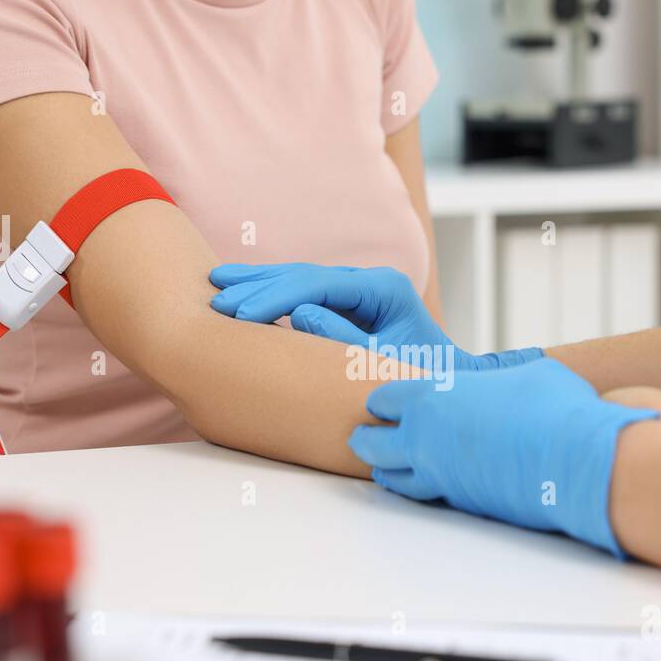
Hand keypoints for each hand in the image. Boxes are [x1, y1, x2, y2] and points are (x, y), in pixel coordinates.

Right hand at [210, 263, 541, 370]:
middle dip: (259, 286)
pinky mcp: (345, 304)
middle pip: (304, 274)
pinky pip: (300, 293)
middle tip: (217, 299)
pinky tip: (237, 292)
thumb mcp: (381, 364)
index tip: (242, 312)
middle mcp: (369, 282)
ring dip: (257, 282)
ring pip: (298, 278)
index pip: (318, 283)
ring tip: (214, 283)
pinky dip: (268, 293)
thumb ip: (342, 340)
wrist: (446, 386)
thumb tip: (298, 315)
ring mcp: (356, 290)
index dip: (276, 296)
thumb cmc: (420, 380)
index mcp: (383, 289)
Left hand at [349, 359, 658, 555]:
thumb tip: (501, 377)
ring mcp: (439, 475)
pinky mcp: (459, 503)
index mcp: (434, 396)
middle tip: (365, 435)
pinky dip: (418, 487)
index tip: (383, 401)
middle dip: (367, 437)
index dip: (382, 399)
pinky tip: (425, 482)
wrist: (579, 462)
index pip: (383, 398)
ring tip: (387, 464)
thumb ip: (498, 376)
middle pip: (371, 442)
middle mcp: (424, 438)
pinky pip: (424, 495)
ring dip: (387, 467)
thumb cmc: (557, 406)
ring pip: (392, 476)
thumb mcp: (526, 372)